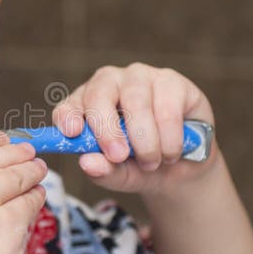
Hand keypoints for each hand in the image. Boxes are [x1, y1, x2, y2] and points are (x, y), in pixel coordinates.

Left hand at [51, 63, 217, 195]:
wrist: (184, 167)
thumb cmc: (142, 166)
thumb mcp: (122, 176)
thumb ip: (105, 171)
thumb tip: (88, 162)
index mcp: (86, 106)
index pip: (68, 105)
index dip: (68, 115)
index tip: (72, 132)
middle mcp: (109, 84)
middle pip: (99, 95)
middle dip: (107, 129)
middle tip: (118, 156)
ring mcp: (140, 77)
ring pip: (136, 103)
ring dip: (145, 142)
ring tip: (152, 163)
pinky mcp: (171, 81)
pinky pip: (167, 109)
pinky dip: (170, 139)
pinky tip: (171, 151)